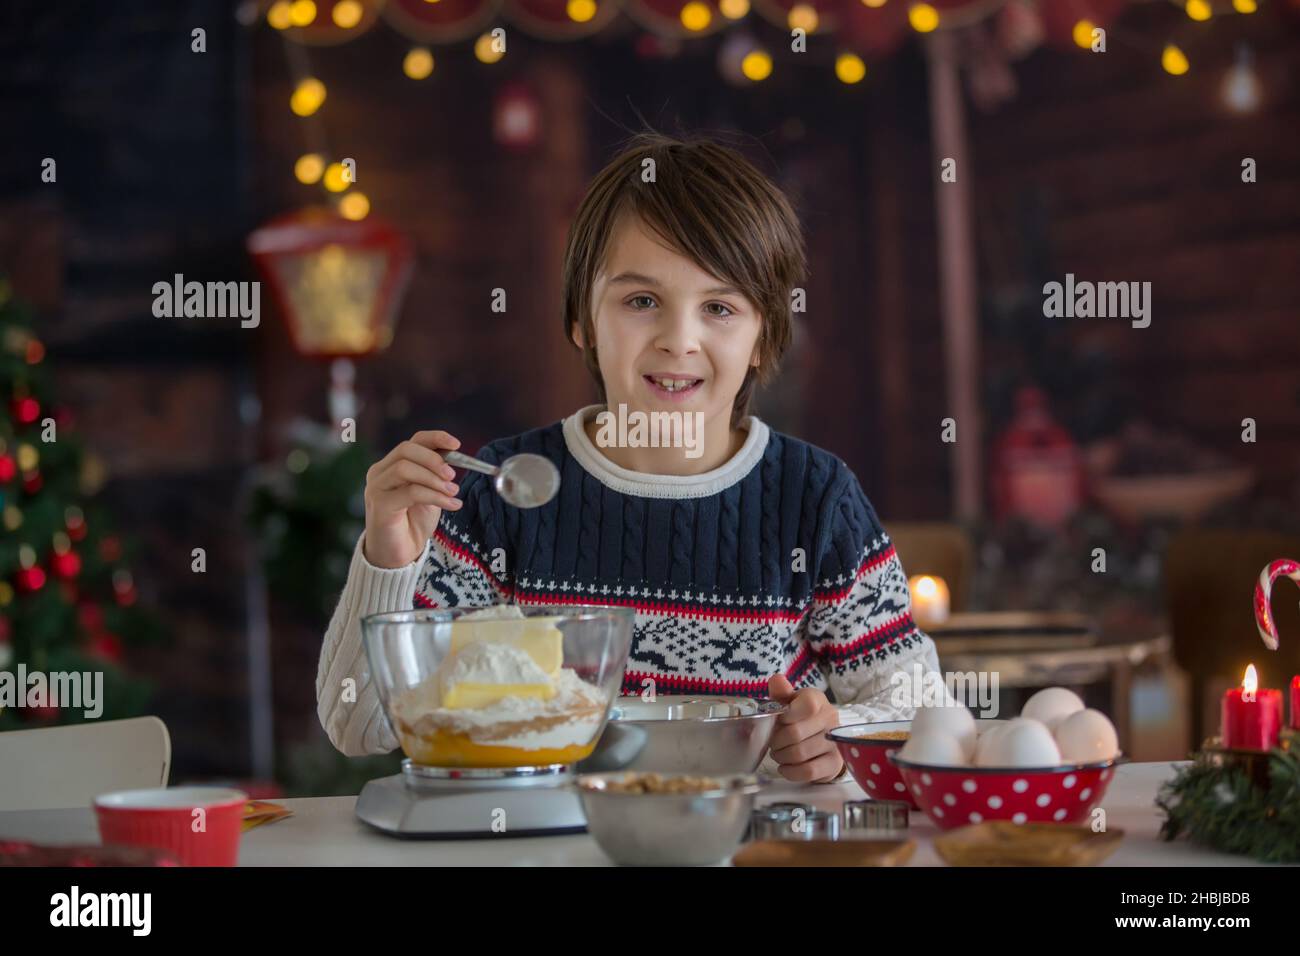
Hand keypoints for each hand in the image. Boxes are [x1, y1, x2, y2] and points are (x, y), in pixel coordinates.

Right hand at [362, 430, 463, 568]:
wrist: (399, 555)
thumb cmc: (413, 522)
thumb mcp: (429, 493)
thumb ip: (435, 475)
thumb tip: (454, 458)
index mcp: (391, 465)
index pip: (412, 441)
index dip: (435, 438)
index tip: (457, 444)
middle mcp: (380, 473)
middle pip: (406, 450)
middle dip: (434, 460)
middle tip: (453, 475)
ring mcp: (377, 488)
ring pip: (406, 468)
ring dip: (434, 479)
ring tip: (453, 493)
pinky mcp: (380, 505)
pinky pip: (410, 492)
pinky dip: (435, 496)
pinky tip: (452, 505)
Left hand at [767, 674, 843, 783]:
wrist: (821, 739)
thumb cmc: (799, 717)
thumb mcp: (789, 702)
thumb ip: (781, 692)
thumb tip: (777, 680)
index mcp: (818, 700)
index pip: (806, 705)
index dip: (785, 716)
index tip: (778, 721)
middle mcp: (830, 719)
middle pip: (795, 733)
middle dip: (776, 741)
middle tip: (773, 743)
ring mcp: (835, 742)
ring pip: (799, 754)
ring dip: (781, 756)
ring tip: (779, 753)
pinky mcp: (834, 763)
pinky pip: (808, 771)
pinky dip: (790, 771)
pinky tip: (785, 767)